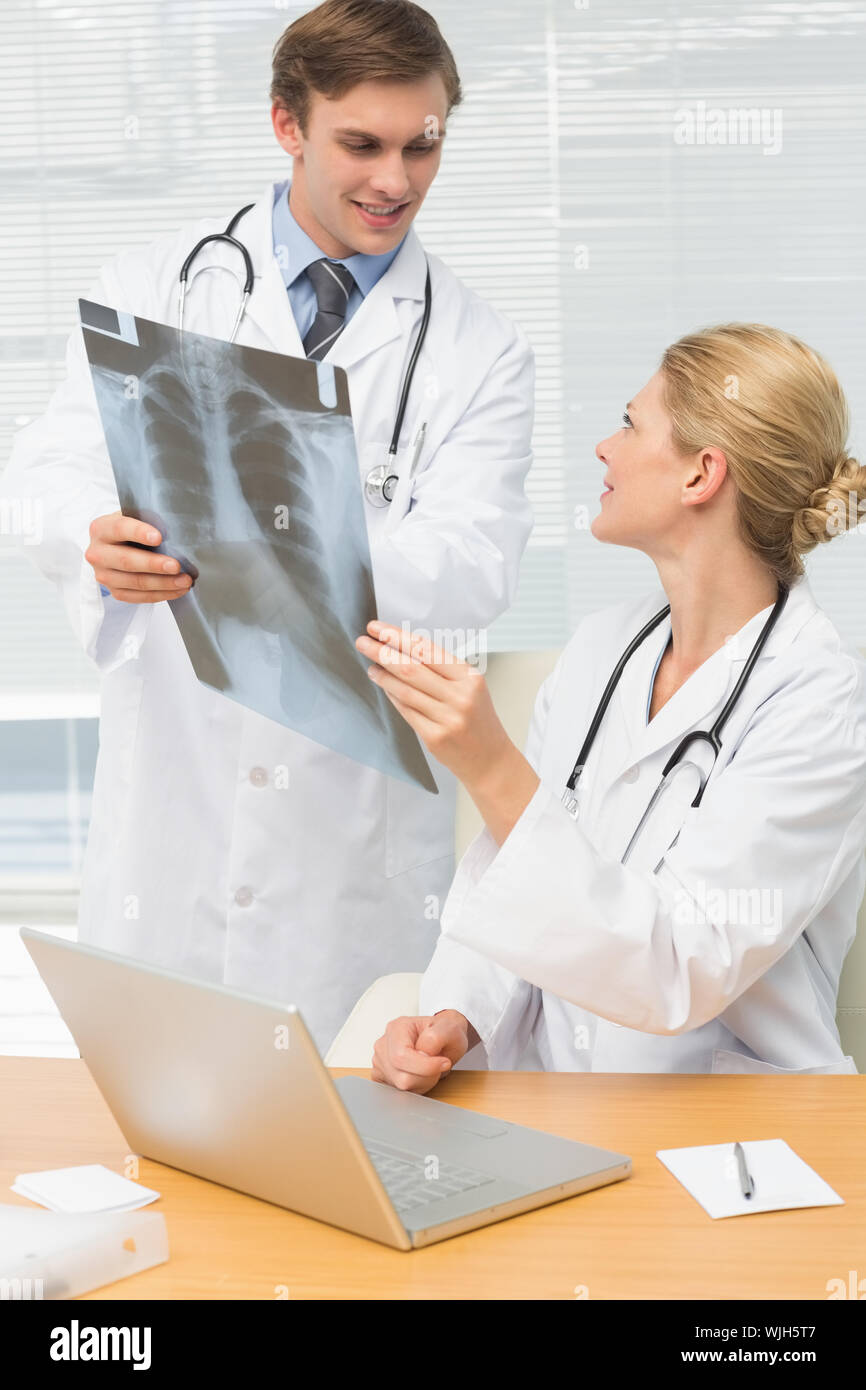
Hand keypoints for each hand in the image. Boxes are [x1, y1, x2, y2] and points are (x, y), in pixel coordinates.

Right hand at [85, 512, 193, 603]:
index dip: (138, 533)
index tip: (158, 537)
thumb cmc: (130, 529)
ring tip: (184, 580)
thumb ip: (148, 521)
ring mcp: (104, 575)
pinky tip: (177, 590)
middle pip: (127, 561)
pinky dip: (161, 594)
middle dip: (154, 565)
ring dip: (163, 583)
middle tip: (176, 566)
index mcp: (101, 529)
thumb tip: (176, 534)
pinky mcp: (115, 592)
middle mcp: (98, 554)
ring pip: (135, 582)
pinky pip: (139, 597)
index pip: (119, 529)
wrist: (115, 547)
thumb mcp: (134, 517)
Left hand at [355, 621, 509, 786]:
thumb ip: (442, 670)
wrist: (490, 759)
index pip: (427, 649)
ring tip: (371, 666)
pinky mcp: (435, 738)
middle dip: (382, 652)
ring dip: (383, 675)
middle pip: (411, 668)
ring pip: (404, 691)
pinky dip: (393, 696)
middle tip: (362, 642)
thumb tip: (403, 649)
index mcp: (469, 678)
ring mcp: (447, 718)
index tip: (378, 628)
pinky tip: (384, 687)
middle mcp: (459, 697)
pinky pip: (406, 711)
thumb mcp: (470, 688)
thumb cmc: (478, 720)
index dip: (398, 637)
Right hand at [371, 1010, 477, 1093]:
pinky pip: (398, 1092)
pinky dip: (415, 1088)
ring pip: (401, 1087)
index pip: (401, 1056)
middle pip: (401, 1077)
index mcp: (397, 1028)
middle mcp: (384, 1044)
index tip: (444, 1063)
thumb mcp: (448, 1028)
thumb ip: (436, 1038)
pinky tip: (420, 1074)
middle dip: (426, 1076)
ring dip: (422, 1082)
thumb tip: (423, 1053)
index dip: (425, 1066)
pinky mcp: (382, 1076)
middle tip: (437, 1064)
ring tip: (429, 1068)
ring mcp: (381, 1061)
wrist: (442, 1037)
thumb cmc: (444, 1032)